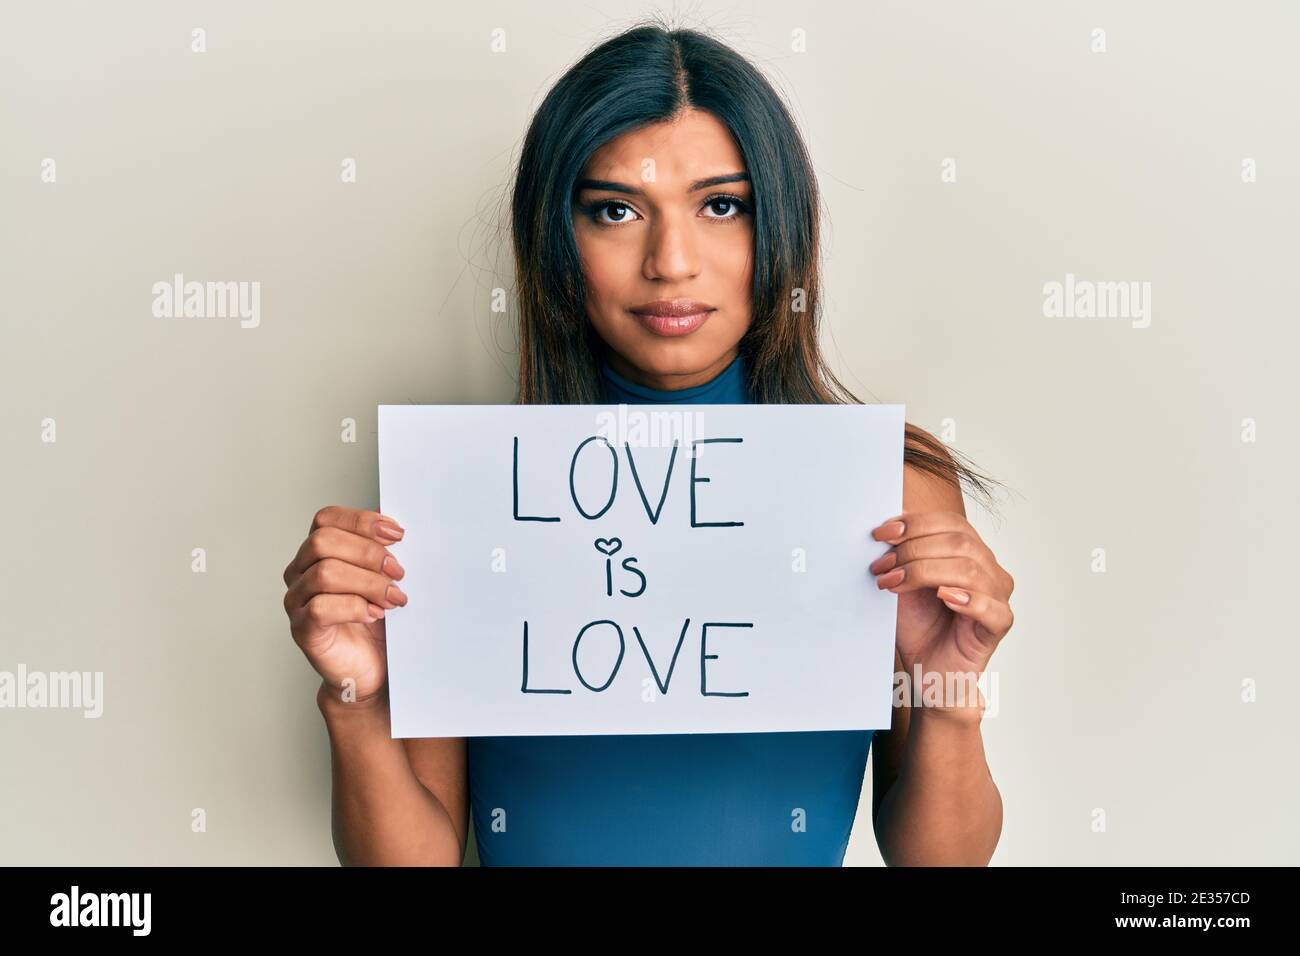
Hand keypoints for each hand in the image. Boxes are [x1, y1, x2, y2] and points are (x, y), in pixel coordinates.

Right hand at [282, 506, 408, 703]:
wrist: (371, 668)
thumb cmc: (376, 620)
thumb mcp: (385, 576)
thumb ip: (384, 547)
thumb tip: (393, 518)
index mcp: (317, 552)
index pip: (326, 519)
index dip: (361, 521)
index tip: (397, 535)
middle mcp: (300, 572)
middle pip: (323, 541)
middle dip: (368, 553)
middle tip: (398, 572)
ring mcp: (297, 601)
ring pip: (324, 573)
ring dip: (368, 583)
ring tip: (393, 598)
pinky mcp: (302, 629)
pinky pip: (320, 607)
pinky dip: (354, 608)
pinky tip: (374, 615)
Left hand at [869, 511, 1013, 712]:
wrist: (925, 669)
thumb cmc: (919, 626)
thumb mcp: (903, 582)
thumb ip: (902, 555)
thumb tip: (886, 529)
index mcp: (970, 552)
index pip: (951, 524)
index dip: (916, 524)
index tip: (881, 534)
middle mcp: (989, 570)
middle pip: (960, 543)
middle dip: (913, 550)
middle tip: (882, 565)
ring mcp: (997, 596)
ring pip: (970, 570)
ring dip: (925, 572)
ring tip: (895, 583)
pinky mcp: (999, 625)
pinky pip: (991, 607)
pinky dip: (967, 598)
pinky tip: (943, 597)